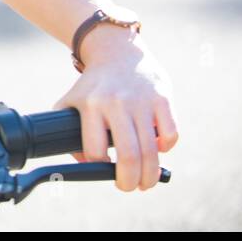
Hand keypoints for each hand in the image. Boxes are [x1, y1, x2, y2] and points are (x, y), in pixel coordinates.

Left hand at [52, 32, 178, 191]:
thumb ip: (71, 133)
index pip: (95, 150)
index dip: (100, 167)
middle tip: (128, 187)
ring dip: (150, 174)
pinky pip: (171, 134)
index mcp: (90, 105)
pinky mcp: (162, 98)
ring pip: (151, 150)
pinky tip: (158, 150)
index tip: (104, 171)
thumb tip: (85, 165)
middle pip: (128, 155)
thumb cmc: (93, 87)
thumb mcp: (73, 103)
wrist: (117, 53)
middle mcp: (115, 102)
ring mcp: (141, 100)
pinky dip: (166, 149)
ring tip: (145, 182)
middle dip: (129, 181)